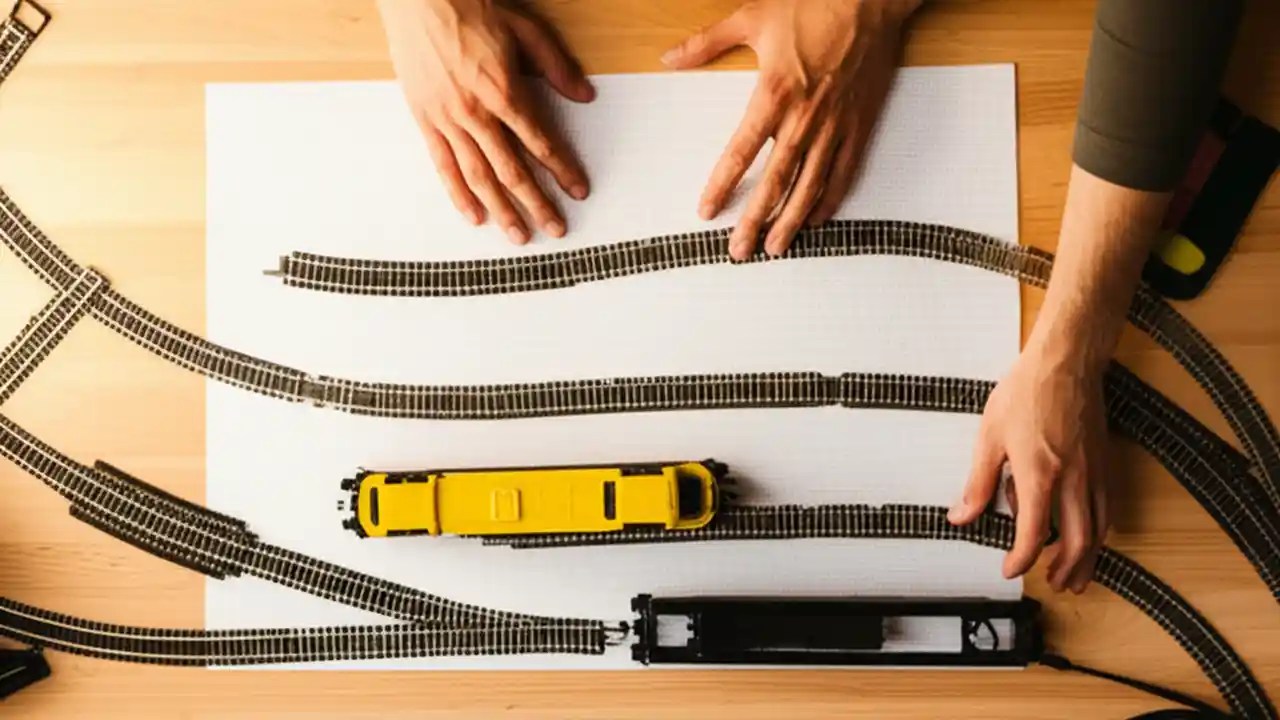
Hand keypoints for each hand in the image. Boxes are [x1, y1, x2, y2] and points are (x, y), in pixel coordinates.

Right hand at [376, 0, 593, 242]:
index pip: (541, 144)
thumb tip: (585, 96)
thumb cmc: (471, 8)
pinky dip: (459, 194)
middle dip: (537, 204)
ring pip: (479, 176)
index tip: (578, 190)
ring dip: (502, 209)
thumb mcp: (525, 29)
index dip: (563, 171)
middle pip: (512, 170)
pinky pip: (443, 166)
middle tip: (556, 228)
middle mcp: (476, 113)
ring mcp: (447, 120)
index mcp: (504, 91)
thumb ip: (556, 67)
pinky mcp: (425, 120)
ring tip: (520, 235)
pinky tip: (475, 216)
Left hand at [661, 0, 920, 259]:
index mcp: (775, 93)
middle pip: (775, 181)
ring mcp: (836, 125)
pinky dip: (830, 199)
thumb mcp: (751, 16)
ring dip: (792, 220)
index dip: (722, 185)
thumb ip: (706, 43)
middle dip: (755, 220)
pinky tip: (815, 220)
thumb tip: (670, 58)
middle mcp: (805, 118)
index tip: (707, 211)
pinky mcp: (860, 124)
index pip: (741, 152)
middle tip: (740, 250)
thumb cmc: (814, 2)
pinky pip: (845, 172)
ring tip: (776, 247)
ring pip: (811, 185)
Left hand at [948, 343, 1111, 593]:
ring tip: (1075, 574)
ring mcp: (1094, 472)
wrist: (1065, 363)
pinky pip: (1108, 508)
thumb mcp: (990, 438)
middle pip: (1076, 540)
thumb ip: (978, 483)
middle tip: (1052, 583)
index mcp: (1039, 474)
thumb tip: (962, 515)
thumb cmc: (1026, 393)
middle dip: (1065, 569)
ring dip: (1088, 558)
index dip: (1021, 559)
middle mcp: (1073, 479)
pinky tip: (1091, 537)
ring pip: (1099, 529)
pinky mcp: (1105, 463)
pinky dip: (1101, 531)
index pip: (1032, 532)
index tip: (1010, 569)